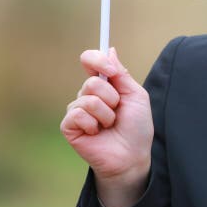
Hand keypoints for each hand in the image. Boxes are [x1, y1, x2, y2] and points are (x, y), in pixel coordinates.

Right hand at [61, 47, 151, 206]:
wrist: (132, 156)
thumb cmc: (136, 127)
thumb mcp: (135, 95)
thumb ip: (121, 74)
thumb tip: (110, 50)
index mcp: (104, 85)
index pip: (90, 60)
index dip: (97, 60)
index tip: (111, 70)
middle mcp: (88, 94)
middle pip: (92, 82)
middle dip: (112, 98)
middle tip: (118, 112)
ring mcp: (77, 110)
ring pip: (88, 99)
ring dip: (106, 114)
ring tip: (109, 125)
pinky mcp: (69, 126)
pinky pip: (78, 114)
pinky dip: (93, 124)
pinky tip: (96, 133)